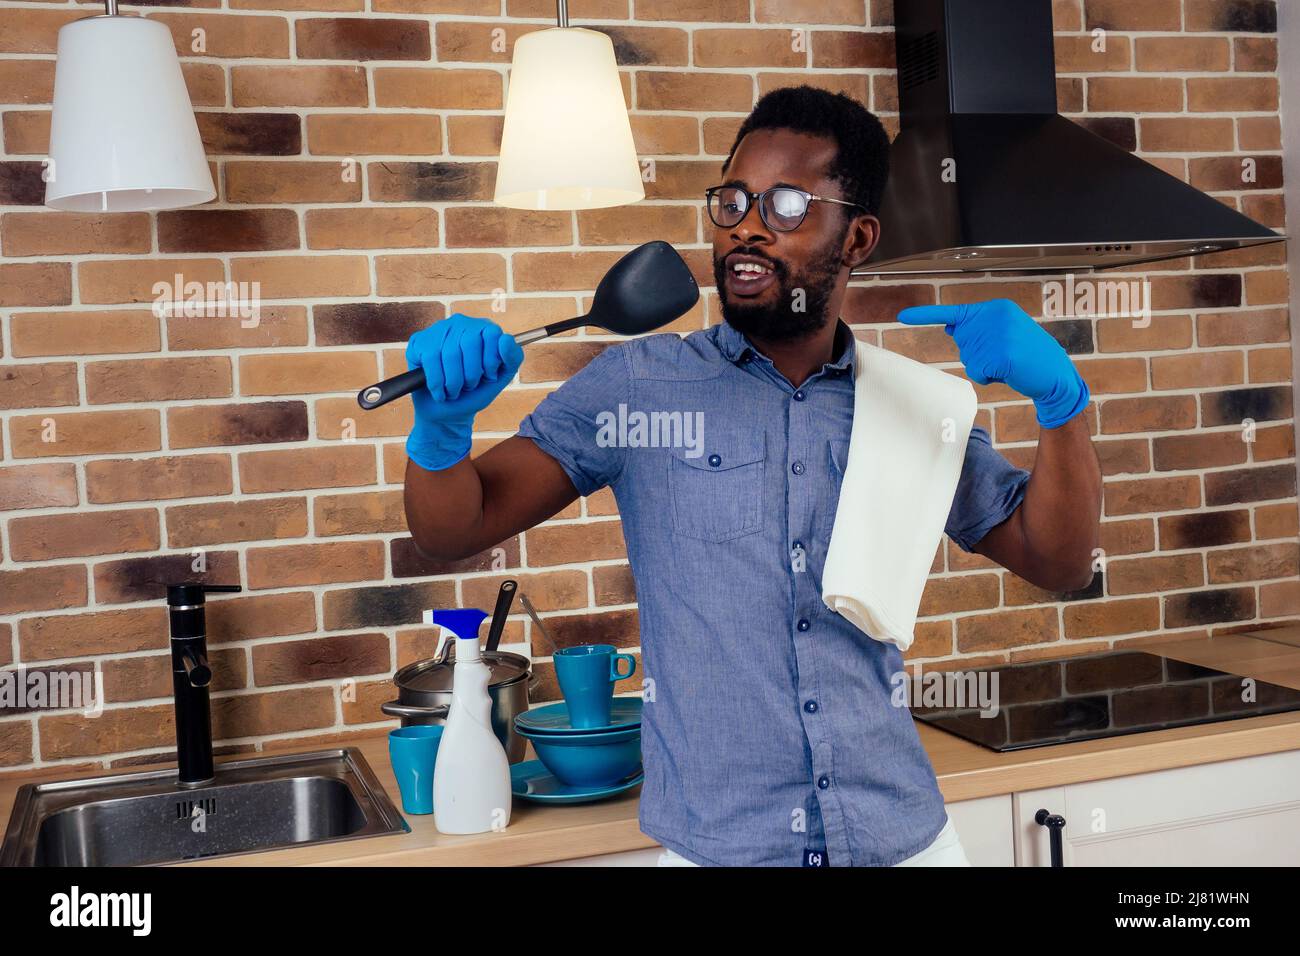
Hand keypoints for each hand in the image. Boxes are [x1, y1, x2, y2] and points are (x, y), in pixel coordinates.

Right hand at [405, 313, 524, 470]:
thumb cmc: (475, 393)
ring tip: (454, 391)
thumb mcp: (500, 378)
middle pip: (470, 341)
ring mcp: (438, 331)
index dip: (491, 360)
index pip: (492, 333)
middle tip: (469, 386)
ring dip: (454, 382)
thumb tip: (505, 339)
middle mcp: (461, 324)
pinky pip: (430, 359)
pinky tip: (439, 392)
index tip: (488, 375)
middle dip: (471, 374)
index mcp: (484, 329)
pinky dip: (437, 383)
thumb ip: (513, 358)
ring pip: (450, 353)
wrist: (448, 414)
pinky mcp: (419, 342)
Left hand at [897, 299, 1088, 428]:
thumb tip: (951, 326)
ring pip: (969, 359)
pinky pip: (978, 373)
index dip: (925, 315)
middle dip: (978, 355)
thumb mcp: (1004, 334)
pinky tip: (1010, 373)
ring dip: (985, 368)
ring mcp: (999, 335)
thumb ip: (978, 329)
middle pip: (962, 342)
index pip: (954, 312)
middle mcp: (996, 316)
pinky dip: (990, 379)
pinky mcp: (1002, 355)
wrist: (1056, 375)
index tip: (900, 317)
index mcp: (996, 308)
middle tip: (1005, 356)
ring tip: (1010, 364)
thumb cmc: (1027, 357)